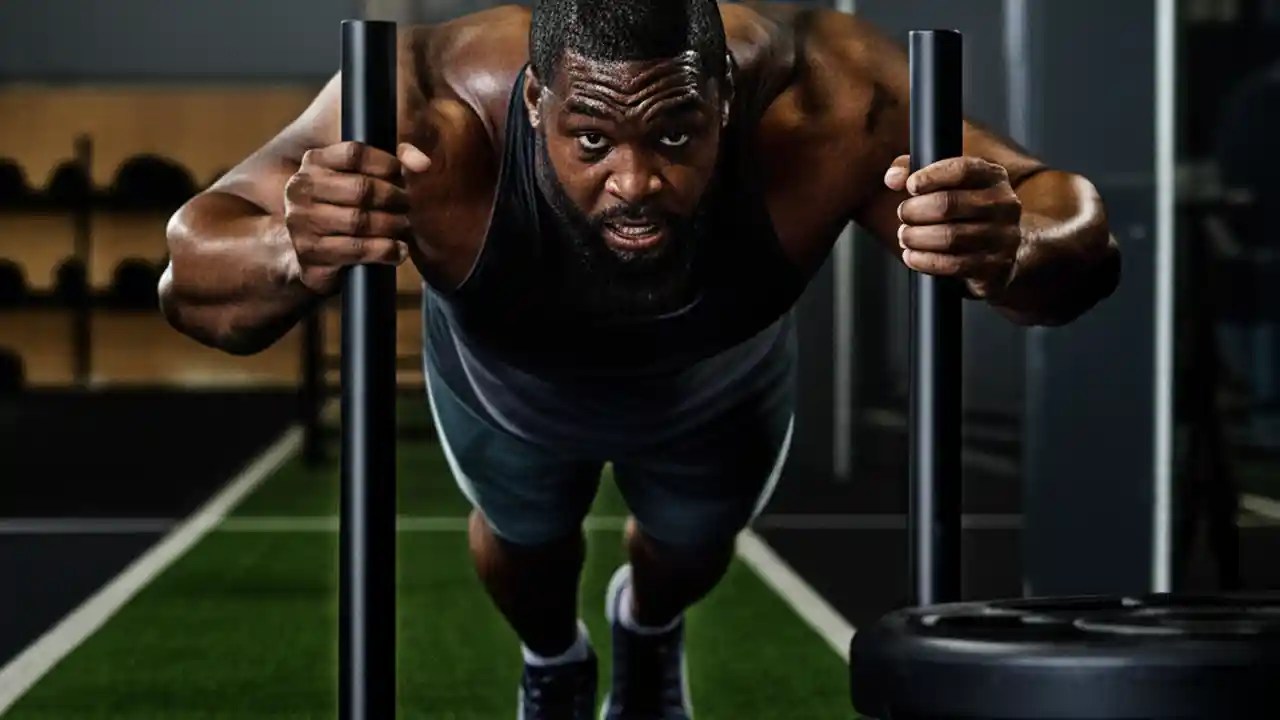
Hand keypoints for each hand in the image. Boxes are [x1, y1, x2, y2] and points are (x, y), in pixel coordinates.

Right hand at [284, 141, 431, 295]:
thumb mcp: (362, 179)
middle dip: (393, 198)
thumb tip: (423, 163)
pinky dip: (385, 250)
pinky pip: (357, 249)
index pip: (354, 153)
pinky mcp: (309, 253)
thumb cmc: (346, 209)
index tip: (401, 175)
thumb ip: (394, 162)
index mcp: (313, 162)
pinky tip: (399, 250)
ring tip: (404, 225)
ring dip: (391, 225)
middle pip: (361, 188)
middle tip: (408, 205)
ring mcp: (301, 222)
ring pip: (359, 220)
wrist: (314, 252)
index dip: (386, 163)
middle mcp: (300, 189)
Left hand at [884, 155, 1022, 298]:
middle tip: (902, 214)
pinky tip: (912, 256)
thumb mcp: (947, 183)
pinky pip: (954, 265)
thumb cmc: (967, 211)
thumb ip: (915, 172)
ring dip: (917, 238)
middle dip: (915, 210)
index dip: (930, 176)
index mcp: (993, 176)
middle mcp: (1004, 204)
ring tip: (904, 236)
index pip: (961, 169)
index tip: (910, 186)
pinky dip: (925, 261)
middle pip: (949, 204)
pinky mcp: (996, 265)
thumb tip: (893, 177)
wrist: (1005, 249)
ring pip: (950, 237)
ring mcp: (1003, 236)